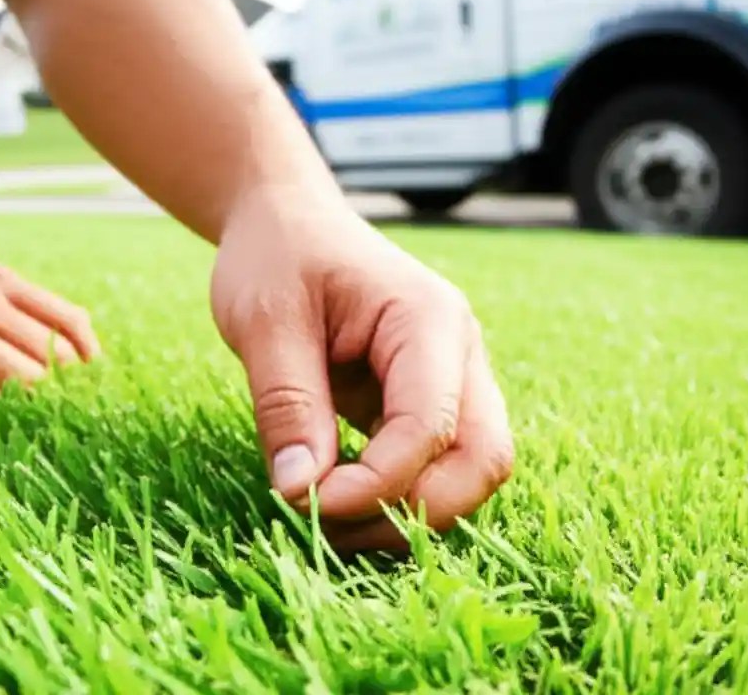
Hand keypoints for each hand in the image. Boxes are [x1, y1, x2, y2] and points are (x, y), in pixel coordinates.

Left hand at [210, 198, 513, 552]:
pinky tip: (338, 501)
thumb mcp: (264, 322)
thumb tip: (300, 492)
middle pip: (483, 461)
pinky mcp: (429, 404)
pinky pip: (437, 466)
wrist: (287, 222)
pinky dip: (397, 497)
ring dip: (408, 513)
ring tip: (325, 519)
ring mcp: (454, 380)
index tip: (303, 501)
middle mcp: (458, 353)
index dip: (375, 484)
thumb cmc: (276, 257)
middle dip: (413, 511)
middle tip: (327, 525)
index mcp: (428, 321)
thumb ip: (287, 405)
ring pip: (471, 473)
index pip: (430, 428)